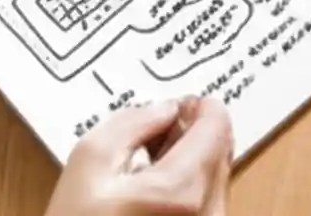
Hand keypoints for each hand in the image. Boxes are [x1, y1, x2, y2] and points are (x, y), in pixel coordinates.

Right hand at [44, 96, 233, 215]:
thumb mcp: (89, 161)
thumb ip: (134, 122)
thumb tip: (166, 109)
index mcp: (181, 190)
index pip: (217, 128)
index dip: (202, 108)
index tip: (185, 104)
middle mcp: (207, 213)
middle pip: (221, 149)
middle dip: (196, 132)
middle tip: (165, 128)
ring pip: (217, 174)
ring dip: (194, 157)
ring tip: (153, 160)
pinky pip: (210, 198)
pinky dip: (191, 182)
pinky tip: (158, 185)